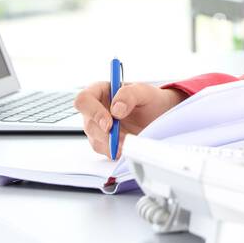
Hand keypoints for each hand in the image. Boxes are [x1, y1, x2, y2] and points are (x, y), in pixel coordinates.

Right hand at [73, 81, 187, 157]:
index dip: (93, 112)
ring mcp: (99, 127)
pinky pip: (103, 150)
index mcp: (100, 91)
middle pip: (89, 123)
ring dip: (112, 144)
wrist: (159, 116)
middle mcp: (96, 109)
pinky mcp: (105, 141)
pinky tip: (127, 146)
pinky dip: (115, 151)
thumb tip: (116, 109)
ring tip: (130, 142)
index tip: (109, 124)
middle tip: (124, 138)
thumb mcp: (144, 91)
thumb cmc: (150, 99)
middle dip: (106, 134)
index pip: (84, 99)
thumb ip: (129, 95)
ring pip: (95, 139)